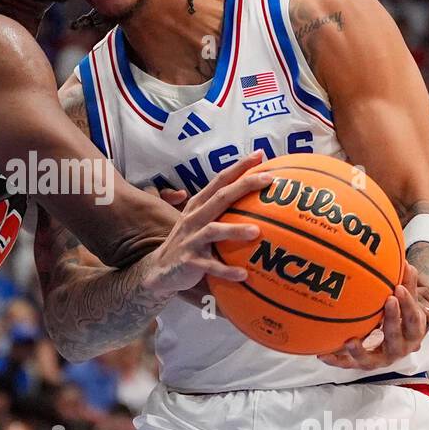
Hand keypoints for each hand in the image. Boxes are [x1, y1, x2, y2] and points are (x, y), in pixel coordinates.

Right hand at [140, 151, 273, 298]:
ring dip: (235, 230)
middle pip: (221, 197)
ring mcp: (191, 239)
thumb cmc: (189, 242)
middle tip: (269, 179)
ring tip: (257, 232)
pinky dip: (227, 270)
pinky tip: (244, 274)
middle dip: (244, 186)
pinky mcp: (189, 261)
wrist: (159, 269)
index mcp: (199, 204)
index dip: (239, 166)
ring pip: (214, 230)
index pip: (220, 180)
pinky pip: (210, 266)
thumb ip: (220, 210)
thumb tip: (255, 202)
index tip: (260, 154)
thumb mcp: (200, 221)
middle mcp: (194, 217)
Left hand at [316, 263, 428, 369]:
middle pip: (396, 337)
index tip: (399, 288)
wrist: (397, 343)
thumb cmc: (401, 317)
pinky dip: (336, 360)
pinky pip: (348, 364)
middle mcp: (399, 349)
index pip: (414, 318)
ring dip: (360, 351)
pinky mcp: (363, 364)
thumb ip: (407, 285)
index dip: (408, 304)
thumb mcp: (406, 302)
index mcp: (413, 333)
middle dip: (392, 318)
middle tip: (387, 300)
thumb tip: (406, 262)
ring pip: (371, 359)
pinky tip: (321, 354)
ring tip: (350, 341)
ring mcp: (381, 359)